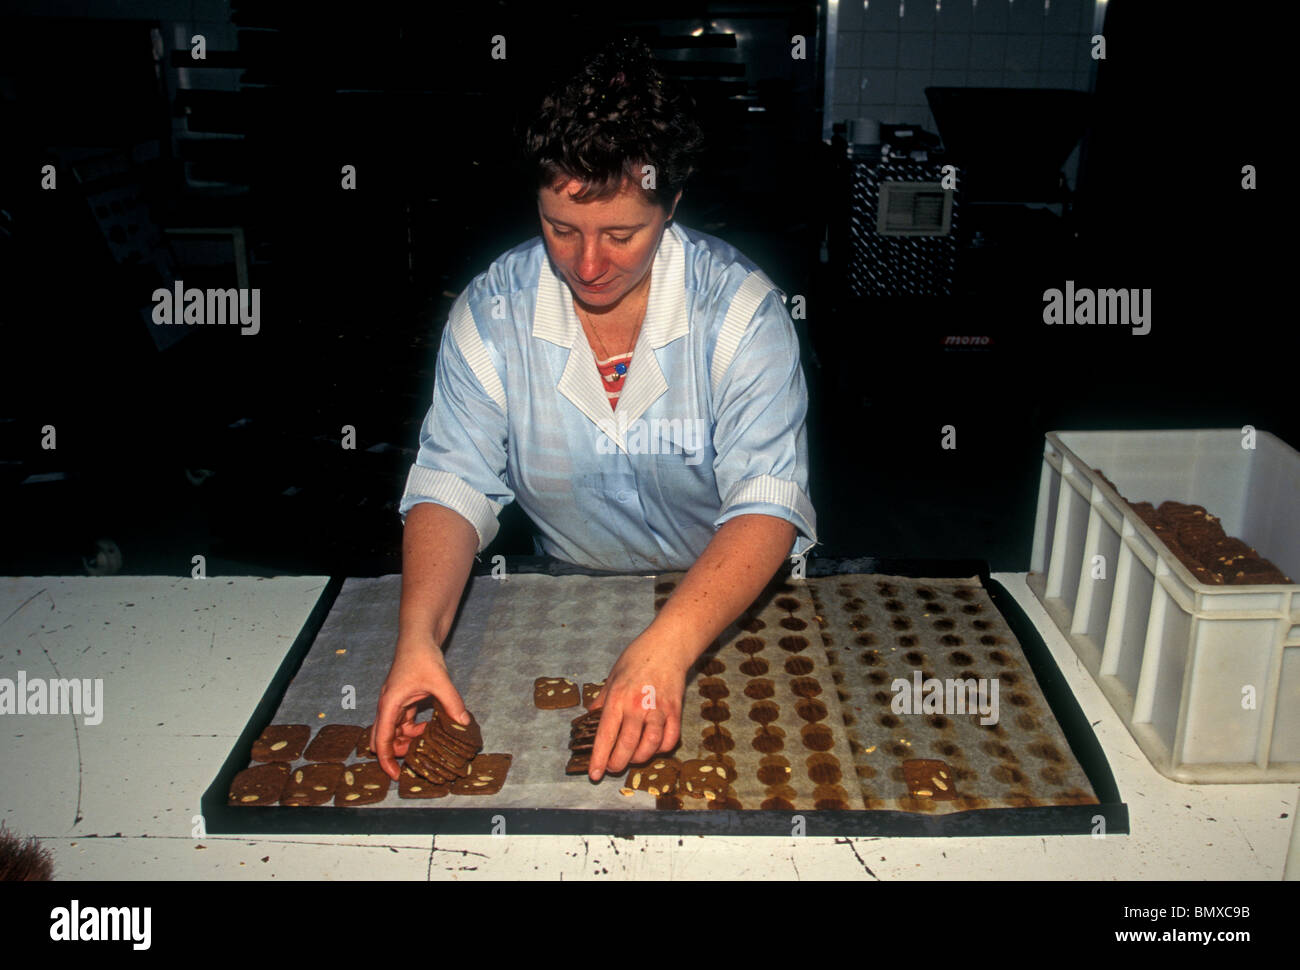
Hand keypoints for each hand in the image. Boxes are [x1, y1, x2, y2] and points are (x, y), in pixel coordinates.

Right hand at [373, 634, 470, 779]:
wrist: (419, 636)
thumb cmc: (422, 655)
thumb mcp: (440, 681)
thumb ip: (452, 702)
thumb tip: (464, 722)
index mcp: (389, 704)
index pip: (382, 740)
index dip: (386, 760)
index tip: (395, 776)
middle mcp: (388, 705)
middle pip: (384, 737)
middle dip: (396, 752)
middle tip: (414, 762)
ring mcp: (395, 702)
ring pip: (395, 730)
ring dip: (408, 740)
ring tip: (426, 747)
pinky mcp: (404, 698)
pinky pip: (405, 720)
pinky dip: (414, 728)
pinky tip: (429, 729)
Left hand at [587, 634, 687, 780]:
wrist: (668, 645)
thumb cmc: (638, 657)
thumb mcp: (612, 676)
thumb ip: (603, 698)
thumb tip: (591, 715)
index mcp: (618, 698)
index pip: (605, 735)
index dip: (599, 758)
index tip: (594, 774)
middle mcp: (638, 707)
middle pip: (627, 746)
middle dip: (617, 763)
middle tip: (612, 767)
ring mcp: (659, 710)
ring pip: (649, 746)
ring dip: (639, 758)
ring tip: (632, 759)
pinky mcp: (675, 710)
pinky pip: (670, 739)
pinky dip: (662, 749)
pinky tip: (654, 747)